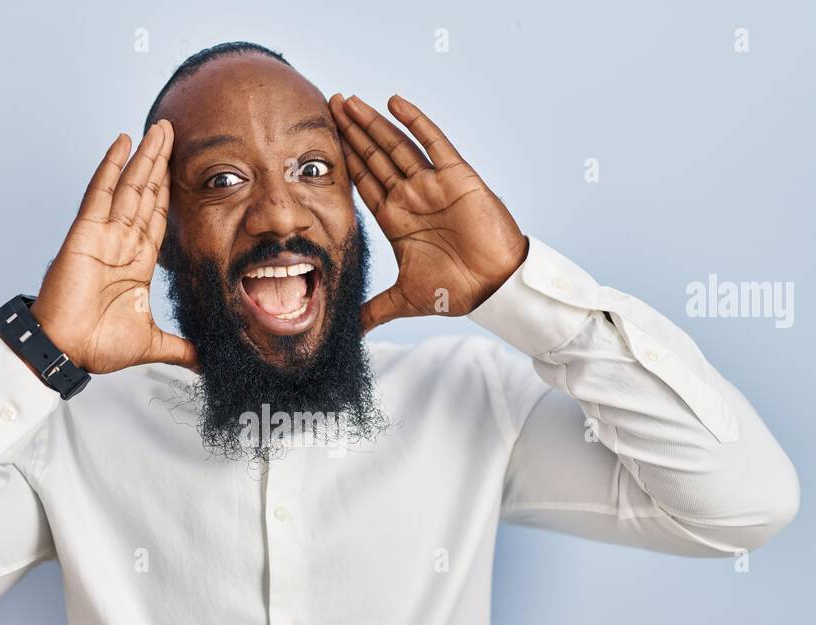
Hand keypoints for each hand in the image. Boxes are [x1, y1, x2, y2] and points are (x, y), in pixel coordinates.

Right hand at [31, 120, 197, 373]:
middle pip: (145, 194)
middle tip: (172, 130)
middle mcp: (120, 244)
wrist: (67, 352)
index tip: (182, 167)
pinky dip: (111, 166)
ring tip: (158, 129)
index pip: (158, 219)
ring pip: (128, 187)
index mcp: (136, 264)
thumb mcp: (152, 345)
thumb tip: (206, 362)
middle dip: (160, 163)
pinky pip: (100, 193)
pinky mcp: (84, 233)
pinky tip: (122, 143)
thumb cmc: (97, 347)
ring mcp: (102, 235)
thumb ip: (180, 348)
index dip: (169, 192)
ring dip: (144, 157)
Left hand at [328, 93, 527, 331]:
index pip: (363, 183)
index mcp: (396, 220)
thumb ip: (375, 310)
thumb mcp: (404, 299)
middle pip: (374, 157)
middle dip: (352, 133)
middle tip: (329, 104)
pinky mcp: (456, 177)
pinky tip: (394, 102)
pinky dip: (415, 122)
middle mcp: (410, 198)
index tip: (321, 141)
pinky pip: (433, 142)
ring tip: (349, 101)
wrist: (494, 287)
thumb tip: (350, 331)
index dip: (344, 162)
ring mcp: (432, 185)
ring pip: (396, 145)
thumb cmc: (456, 291)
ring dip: (372, 123)